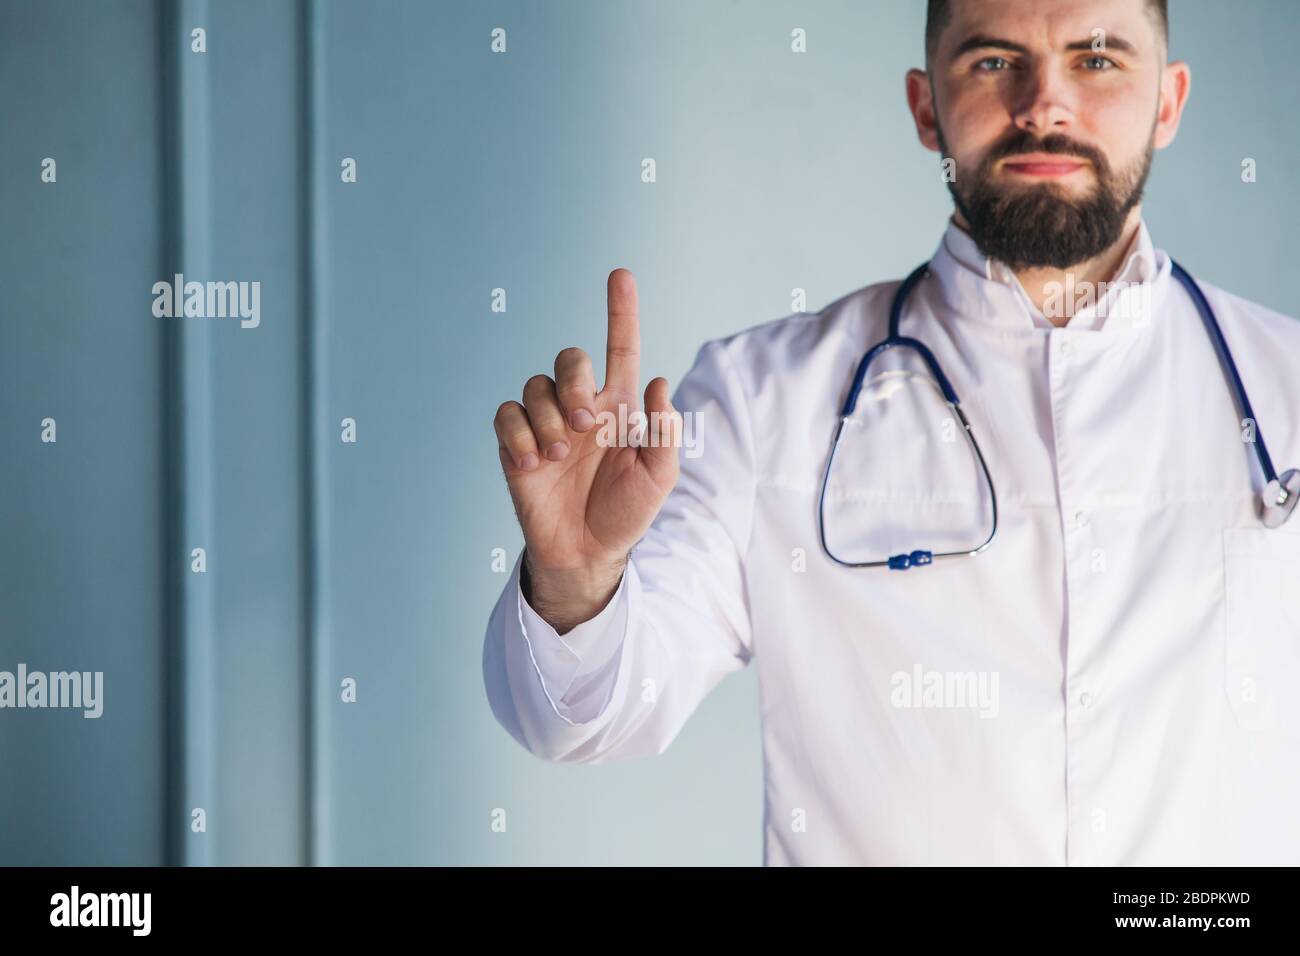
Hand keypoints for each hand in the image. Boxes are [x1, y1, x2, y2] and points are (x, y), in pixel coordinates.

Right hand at [493, 269, 680, 630]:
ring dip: (548, 417)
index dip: (621, 312)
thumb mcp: (659, 478)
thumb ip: (665, 431)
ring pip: (534, 384)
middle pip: (568, 357)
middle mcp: (580, 406)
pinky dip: (519, 434)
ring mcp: (546, 424)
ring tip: (558, 455)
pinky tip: (534, 464)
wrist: (586, 552)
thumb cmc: (626, 514)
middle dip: (574, 381)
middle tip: (587, 424)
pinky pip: (507, 414)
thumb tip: (658, 381)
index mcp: (620, 407)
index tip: (620, 275)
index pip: (620, 349)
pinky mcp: (516, 444)